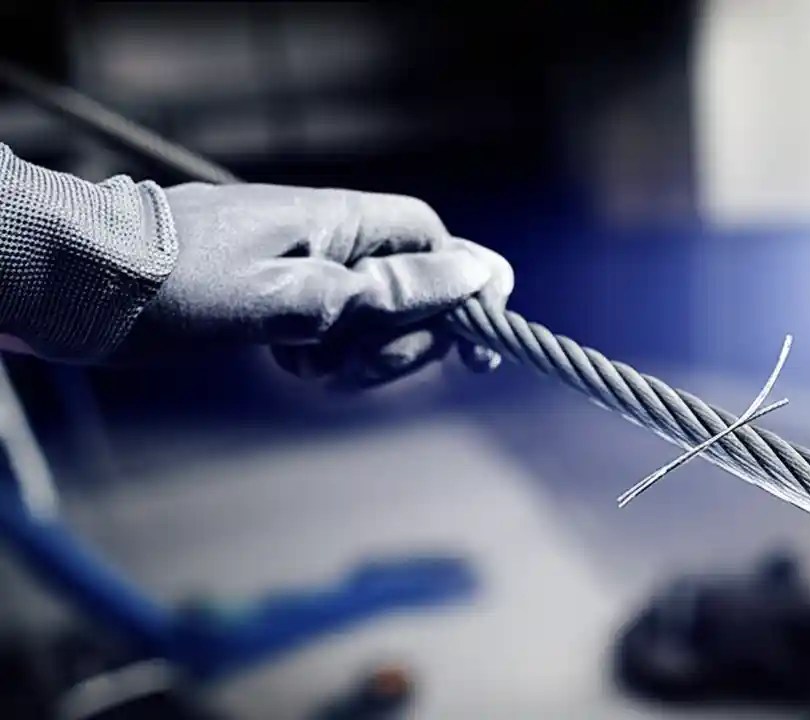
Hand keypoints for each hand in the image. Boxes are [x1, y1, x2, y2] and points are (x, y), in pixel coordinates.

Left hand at [116, 183, 513, 388]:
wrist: (82, 284)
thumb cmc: (186, 284)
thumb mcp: (298, 296)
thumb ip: (389, 290)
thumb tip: (476, 274)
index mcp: (342, 223)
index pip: (436, 242)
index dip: (467, 286)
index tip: (481, 343)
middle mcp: (333, 242)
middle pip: (412, 291)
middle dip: (404, 338)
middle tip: (358, 366)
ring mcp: (308, 272)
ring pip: (375, 319)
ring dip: (362, 355)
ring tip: (308, 365)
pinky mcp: (283, 301)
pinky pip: (336, 333)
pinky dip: (327, 358)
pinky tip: (288, 363)